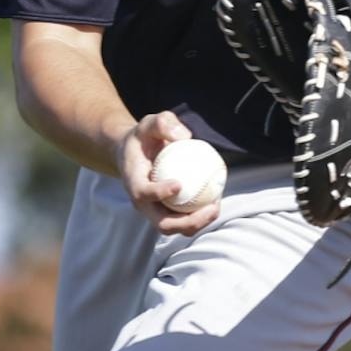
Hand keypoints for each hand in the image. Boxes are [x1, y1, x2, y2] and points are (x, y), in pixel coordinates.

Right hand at [120, 111, 220, 236]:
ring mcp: (156, 212)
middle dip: (189, 222)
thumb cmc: (143, 137)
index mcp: (133, 183)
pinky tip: (217, 199)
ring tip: (216, 205)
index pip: (143, 194)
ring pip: (178, 228)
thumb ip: (162, 123)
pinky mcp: (168, 213)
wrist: (135, 153)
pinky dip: (202, 214)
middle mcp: (143, 204)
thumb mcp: (148, 123)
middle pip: (164, 224)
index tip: (178, 184)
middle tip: (211, 207)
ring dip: (200, 222)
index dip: (159, 193)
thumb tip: (184, 136)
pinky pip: (186, 219)